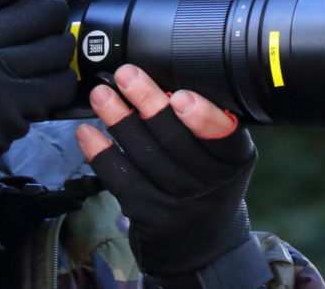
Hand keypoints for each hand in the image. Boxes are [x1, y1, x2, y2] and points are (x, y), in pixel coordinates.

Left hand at [75, 64, 256, 278]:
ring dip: (119, 121)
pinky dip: (102, 153)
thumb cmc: (208, 186)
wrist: (203, 248)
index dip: (202, 117)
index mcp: (236, 159)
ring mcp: (181, 205)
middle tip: (126, 75)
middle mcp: (213, 185)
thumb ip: (206, 124)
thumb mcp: (224, 158)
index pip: (224, 136)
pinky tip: (88, 132)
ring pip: (145, 156)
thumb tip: (162, 77)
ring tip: (100, 94)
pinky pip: (122, 180)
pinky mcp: (150, 217)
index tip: (180, 95)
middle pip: (176, 141)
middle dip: (147, 103)